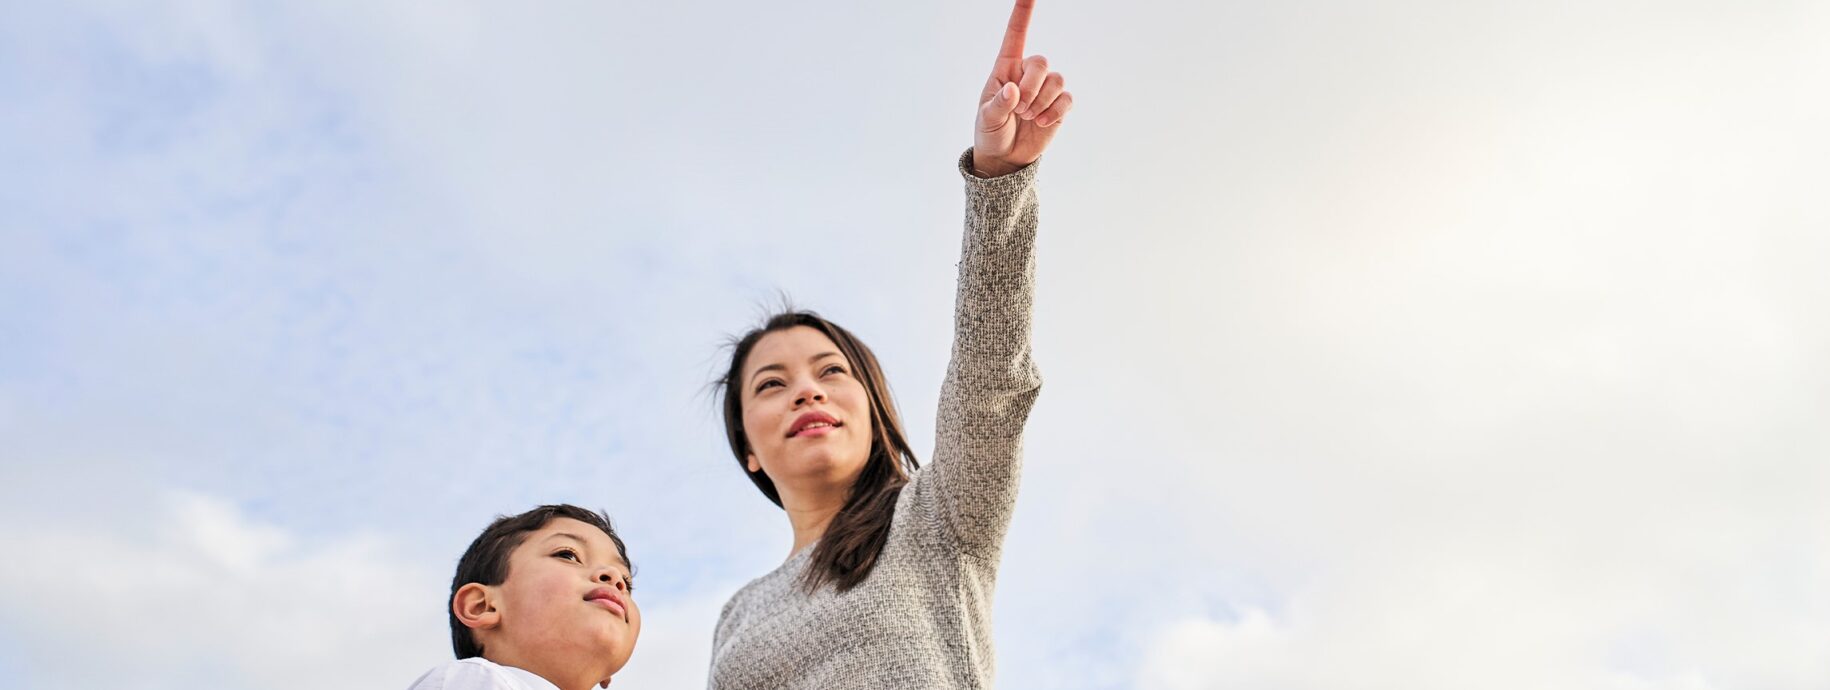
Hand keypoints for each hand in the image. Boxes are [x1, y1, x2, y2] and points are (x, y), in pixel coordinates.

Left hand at [973, 0, 1072, 177]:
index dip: (1023, 12)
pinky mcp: (1058, 106)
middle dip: (1032, 86)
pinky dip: (1055, 111)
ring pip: (1056, 80)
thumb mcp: (986, 119)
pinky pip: (1067, 98)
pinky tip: (1041, 123)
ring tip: (1027, 117)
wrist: (1005, 157)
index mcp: (1005, 68)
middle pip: (1041, 62)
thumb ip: (998, 104)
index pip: (1016, 34)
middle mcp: (1027, 74)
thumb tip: (1013, 90)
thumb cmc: (990, 132)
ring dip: (1042, 101)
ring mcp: (1045, 89)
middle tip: (1019, 108)